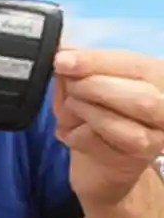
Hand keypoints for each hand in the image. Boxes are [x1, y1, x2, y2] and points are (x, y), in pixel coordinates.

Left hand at [53, 47, 163, 207]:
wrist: (103, 163)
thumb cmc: (99, 114)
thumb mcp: (90, 85)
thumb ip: (82, 69)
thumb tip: (65, 54)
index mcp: (160, 81)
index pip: (137, 66)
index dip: (97, 61)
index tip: (63, 59)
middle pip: (141, 98)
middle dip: (94, 87)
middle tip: (71, 85)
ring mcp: (153, 142)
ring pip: (121, 125)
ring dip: (84, 111)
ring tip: (72, 107)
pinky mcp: (130, 163)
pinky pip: (96, 144)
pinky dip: (74, 133)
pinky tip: (72, 130)